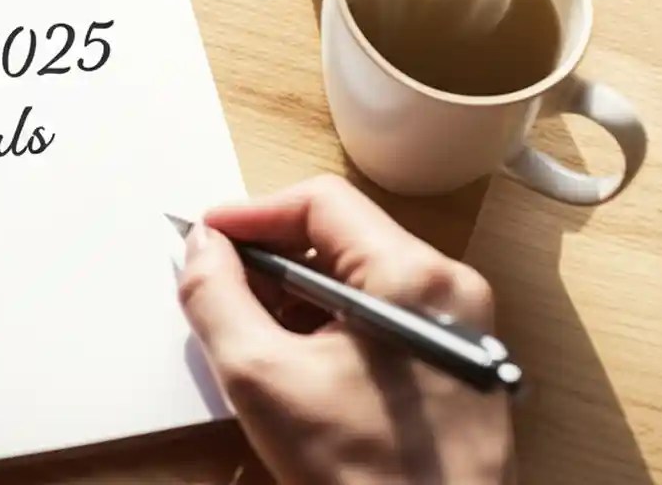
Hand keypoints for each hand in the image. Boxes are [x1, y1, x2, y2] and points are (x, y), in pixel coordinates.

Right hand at [179, 175, 513, 484]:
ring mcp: (458, 327)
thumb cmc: (363, 476)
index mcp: (412, 279)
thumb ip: (217, 298)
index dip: (253, 214)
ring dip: (294, 296)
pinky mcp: (452, 363)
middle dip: (270, 260)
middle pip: (341, 238)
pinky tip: (292, 365)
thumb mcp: (262, 378)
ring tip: (250, 336)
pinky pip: (379, 316)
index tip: (207, 240)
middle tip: (220, 290)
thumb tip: (203, 249)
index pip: (321, 203)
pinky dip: (326, 326)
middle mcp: (448, 290)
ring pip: (357, 278)